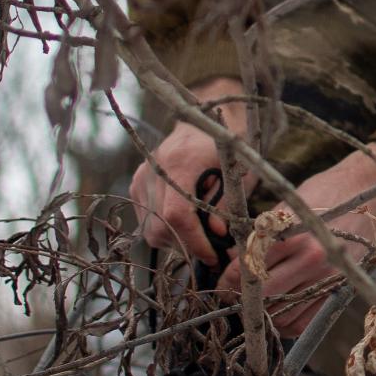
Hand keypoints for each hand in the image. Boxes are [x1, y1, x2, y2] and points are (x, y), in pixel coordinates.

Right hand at [130, 76, 252, 265]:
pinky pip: (146, 222)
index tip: (214, 256)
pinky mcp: (136, 184)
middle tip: (213, 249)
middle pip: (161, 226)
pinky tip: (186, 221)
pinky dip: (167, 230)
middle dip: (188, 246)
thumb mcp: (239, 172)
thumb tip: (219, 236)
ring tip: (201, 232)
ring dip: (177, 241)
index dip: (195, 241)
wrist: (204, 119)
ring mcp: (141, 177)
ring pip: (151, 230)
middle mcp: (154, 169)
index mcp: (181, 161)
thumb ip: (228, 204)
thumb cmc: (229, 145)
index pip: (177, 214)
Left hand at [218, 147, 375, 337]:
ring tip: (254, 307)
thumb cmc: (328, 193)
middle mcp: (311, 258)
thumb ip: (263, 233)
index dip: (230, 280)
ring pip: (282, 313)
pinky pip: (306, 321)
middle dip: (241, 299)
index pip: (249, 266)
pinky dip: (288, 325)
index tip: (223, 283)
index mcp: (294, 233)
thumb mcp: (291, 204)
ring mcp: (327, 276)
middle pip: (263, 294)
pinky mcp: (340, 288)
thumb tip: (236, 259)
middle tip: (232, 297)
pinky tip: (279, 316)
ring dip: (263, 315)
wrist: (373, 193)